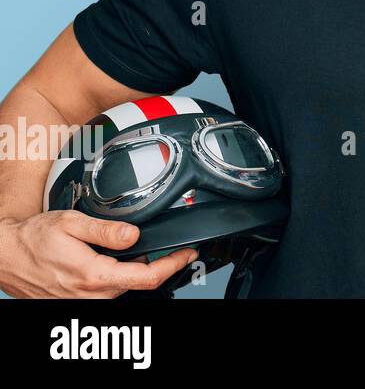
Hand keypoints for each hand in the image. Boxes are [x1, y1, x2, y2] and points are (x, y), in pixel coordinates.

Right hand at [0, 210, 197, 297]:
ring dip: (134, 272)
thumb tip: (135, 235)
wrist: (5, 255)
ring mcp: (82, 301)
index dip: (173, 265)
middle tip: (165, 247)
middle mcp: (90, 294)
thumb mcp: (72, 223)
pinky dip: (115, 278)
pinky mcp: (76, 302)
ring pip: (122, 289)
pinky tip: (109, 263)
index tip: (187, 254)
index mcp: (94, 275)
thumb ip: (107, 230)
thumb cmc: (33, 238)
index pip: (147, 277)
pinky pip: (105, 293)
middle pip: (138, 284)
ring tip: (135, 252)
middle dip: (155, 265)